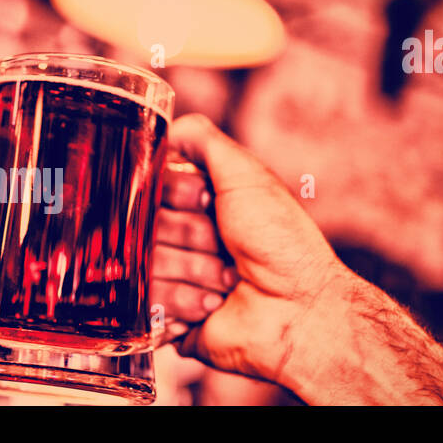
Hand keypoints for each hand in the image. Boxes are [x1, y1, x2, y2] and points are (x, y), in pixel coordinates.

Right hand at [154, 114, 351, 381]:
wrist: (299, 310)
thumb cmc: (283, 244)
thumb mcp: (248, 177)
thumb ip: (205, 142)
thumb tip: (171, 126)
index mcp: (196, 205)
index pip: (151, 187)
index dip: (178, 195)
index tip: (207, 201)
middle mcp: (180, 239)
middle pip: (144, 226)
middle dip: (188, 237)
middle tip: (223, 246)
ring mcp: (171, 278)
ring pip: (143, 265)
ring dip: (191, 271)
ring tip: (225, 280)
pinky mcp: (165, 317)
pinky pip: (145, 303)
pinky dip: (183, 302)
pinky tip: (212, 305)